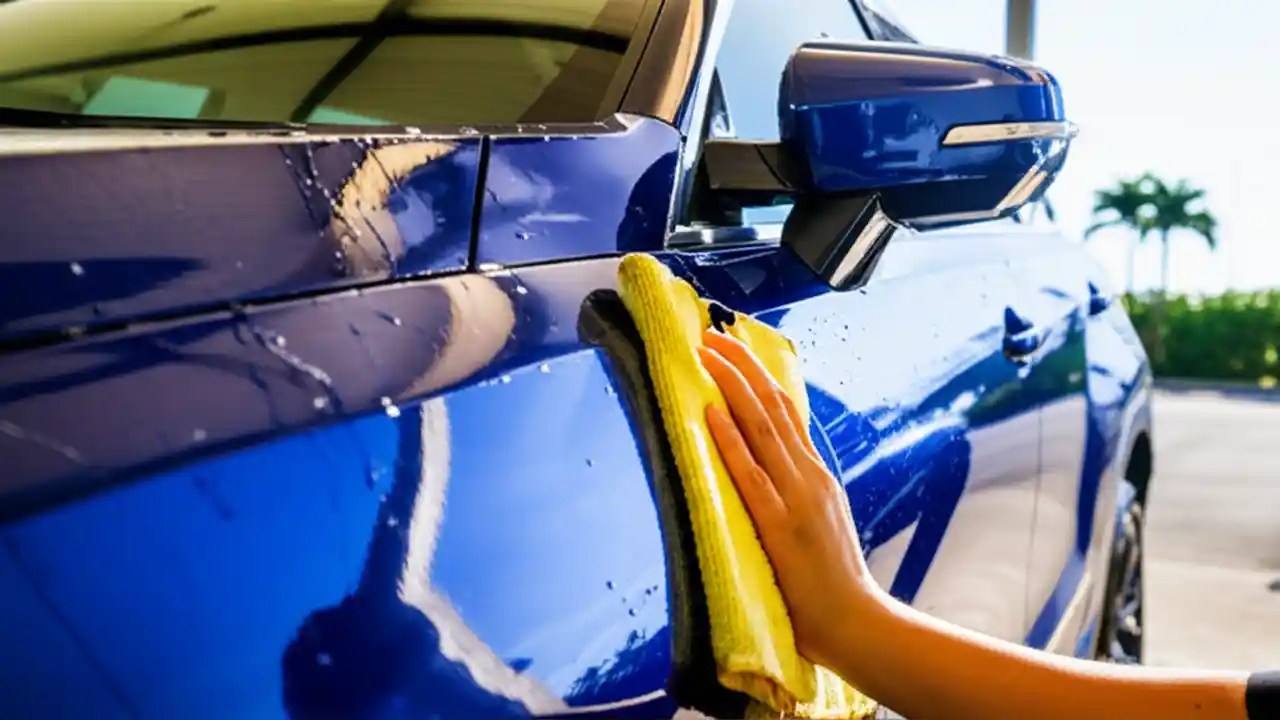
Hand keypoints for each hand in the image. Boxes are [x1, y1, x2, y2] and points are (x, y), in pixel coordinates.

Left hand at [698, 329, 879, 669]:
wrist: (857, 623)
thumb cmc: (831, 583)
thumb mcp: (819, 522)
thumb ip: (797, 492)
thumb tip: (768, 467)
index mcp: (816, 475)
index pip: (786, 411)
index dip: (758, 375)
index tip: (734, 347)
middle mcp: (809, 476)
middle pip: (773, 406)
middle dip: (741, 365)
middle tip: (711, 334)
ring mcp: (797, 498)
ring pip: (762, 427)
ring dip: (732, 385)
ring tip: (707, 353)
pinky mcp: (781, 526)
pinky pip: (751, 474)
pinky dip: (730, 439)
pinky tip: (712, 412)